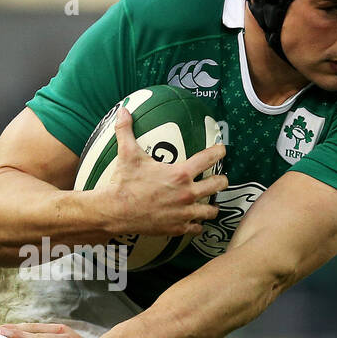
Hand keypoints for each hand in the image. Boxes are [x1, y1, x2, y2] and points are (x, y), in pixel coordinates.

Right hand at [98, 108, 227, 237]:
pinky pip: (196, 228)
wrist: (114, 211)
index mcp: (180, 173)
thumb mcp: (127, 154)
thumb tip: (123, 109)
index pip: (209, 158)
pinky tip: (195, 222)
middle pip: (218, 185)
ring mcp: (184, 212)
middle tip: (219, 179)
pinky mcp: (177, 228)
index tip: (222, 150)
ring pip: (211, 211)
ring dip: (212, 206)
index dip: (219, 152)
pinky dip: (197, 225)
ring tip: (211, 204)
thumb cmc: (123, 182)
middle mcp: (187, 193)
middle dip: (222, 181)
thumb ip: (126, 130)